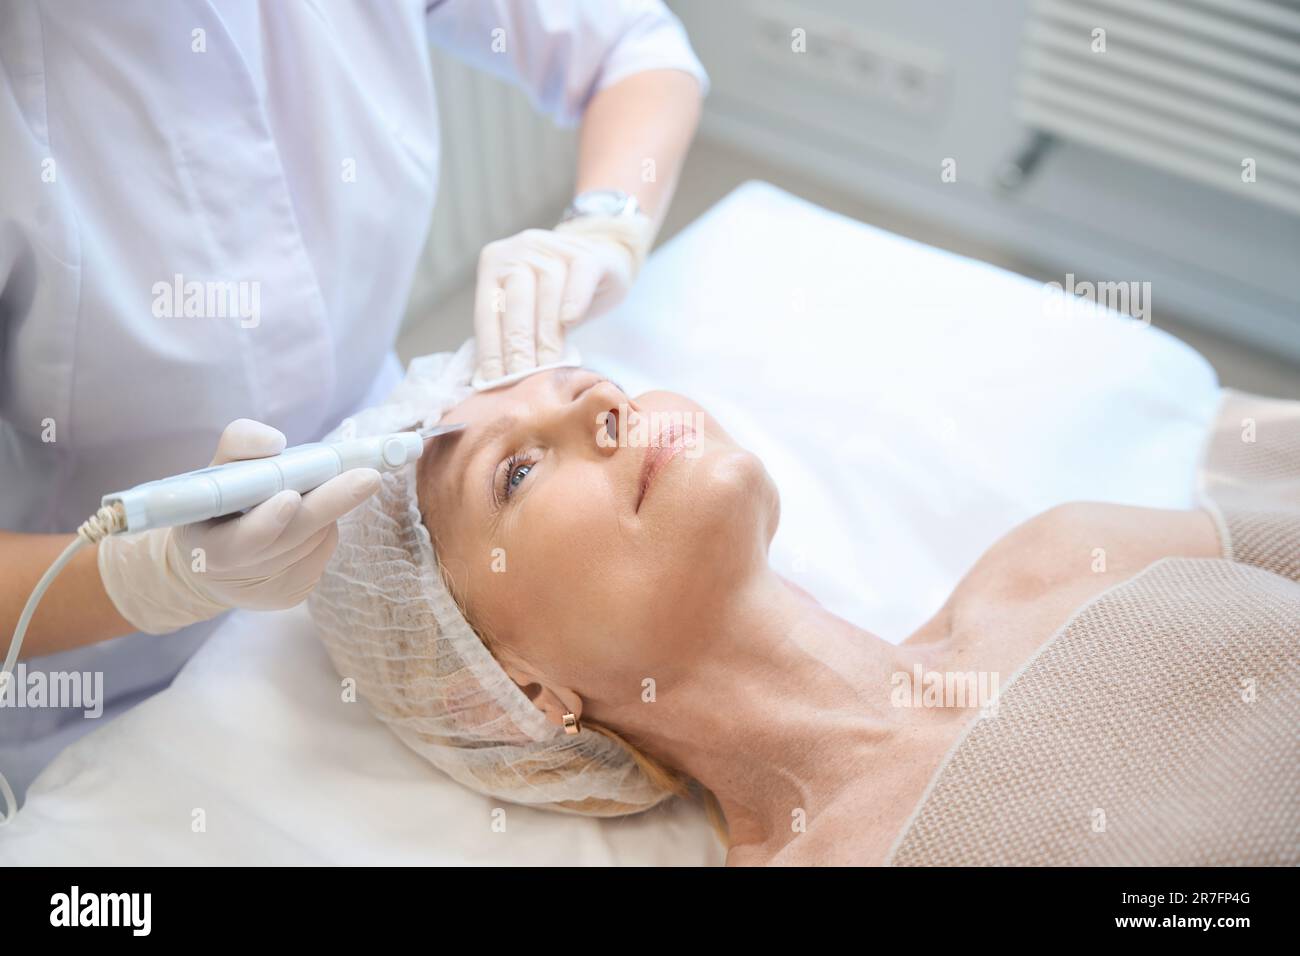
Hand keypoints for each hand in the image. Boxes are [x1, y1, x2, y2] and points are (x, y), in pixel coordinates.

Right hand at [97, 419, 381, 633]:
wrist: (209, 565)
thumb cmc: (214, 506)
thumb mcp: (214, 470)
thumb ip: (238, 445)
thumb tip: (276, 441)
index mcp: (205, 548)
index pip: (241, 540)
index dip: (266, 521)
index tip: (291, 497)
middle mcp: (238, 577)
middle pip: (294, 538)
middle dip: (331, 503)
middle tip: (369, 478)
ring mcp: (270, 591)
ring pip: (316, 539)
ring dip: (324, 509)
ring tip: (307, 491)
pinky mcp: (294, 595)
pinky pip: (322, 551)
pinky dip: (322, 528)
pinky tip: (306, 520)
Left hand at [472, 213, 652, 382]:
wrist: (600, 257)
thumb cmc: (556, 294)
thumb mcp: (526, 307)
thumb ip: (509, 332)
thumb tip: (489, 381)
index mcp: (495, 263)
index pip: (489, 312)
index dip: (492, 350)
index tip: (495, 384)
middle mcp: (521, 249)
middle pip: (516, 305)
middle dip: (517, 348)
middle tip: (521, 381)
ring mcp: (554, 248)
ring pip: (547, 296)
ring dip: (546, 337)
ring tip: (547, 367)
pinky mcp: (588, 254)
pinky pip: (579, 277)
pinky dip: (574, 300)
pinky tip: (569, 322)